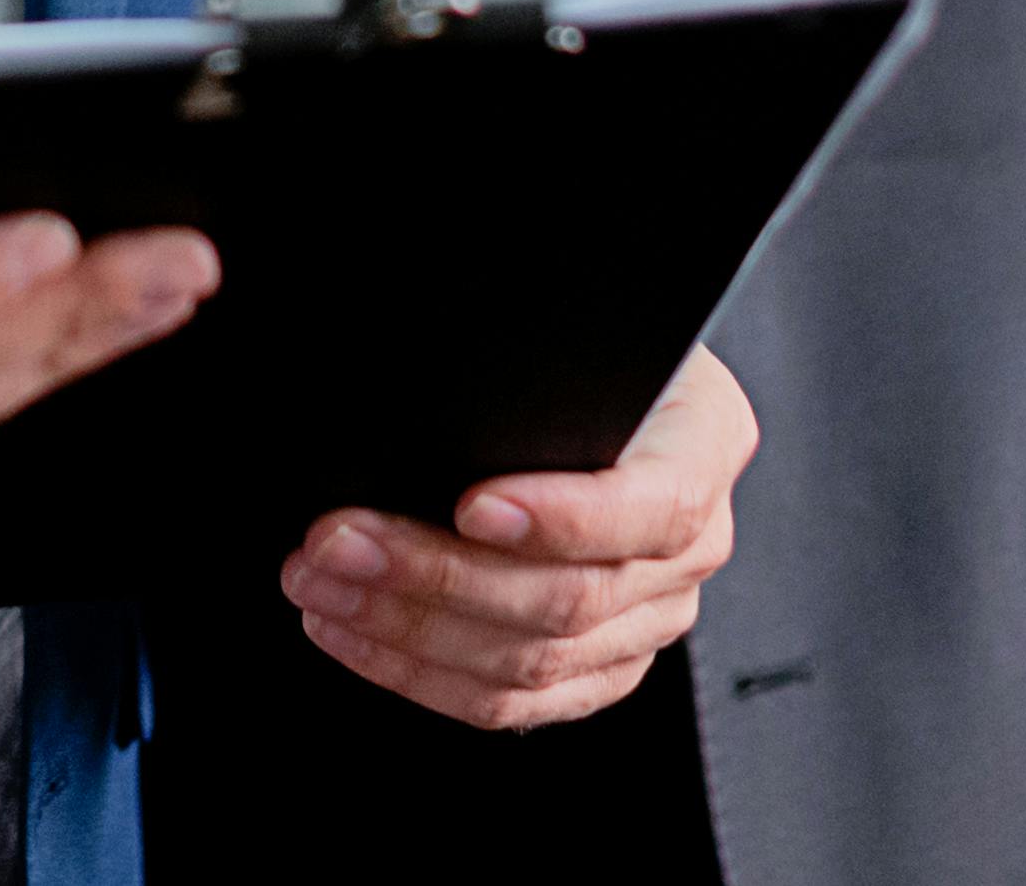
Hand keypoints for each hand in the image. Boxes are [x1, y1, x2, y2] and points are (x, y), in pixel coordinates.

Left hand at [279, 341, 754, 730]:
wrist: (599, 383)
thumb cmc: (570, 344)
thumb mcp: (566, 325)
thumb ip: (522, 354)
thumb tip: (418, 367)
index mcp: (703, 444)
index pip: (652, 506)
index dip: (561, 518)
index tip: (468, 504)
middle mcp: (693, 544)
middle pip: (571, 596)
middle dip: (434, 573)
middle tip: (338, 540)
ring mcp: (651, 616)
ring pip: (532, 660)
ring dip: (405, 627)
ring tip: (321, 582)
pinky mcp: (600, 665)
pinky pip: (515, 701)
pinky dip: (419, 673)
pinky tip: (352, 629)